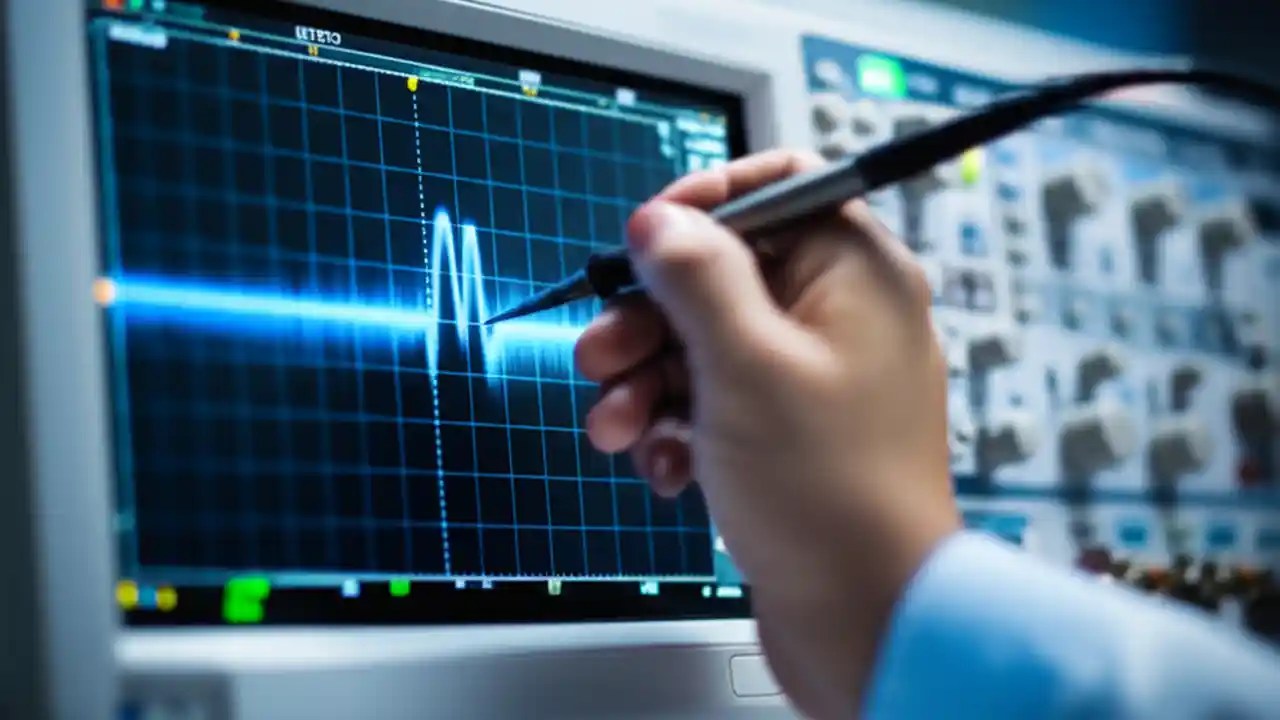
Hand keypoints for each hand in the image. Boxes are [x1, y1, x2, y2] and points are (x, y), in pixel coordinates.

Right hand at [574, 149, 959, 717]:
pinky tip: (662, 467)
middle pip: (728, 275)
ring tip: (615, 427)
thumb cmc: (827, 489)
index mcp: (857, 275)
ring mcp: (817, 380)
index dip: (706, 205)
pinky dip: (680, 428)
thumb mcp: (744, 364)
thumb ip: (696, 276)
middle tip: (600, 354)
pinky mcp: (792, 436)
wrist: (867, 619)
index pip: (782, 188)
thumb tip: (661, 220)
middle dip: (651, 317)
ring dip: (649, 382)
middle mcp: (843, 318)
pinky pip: (720, 404)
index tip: (645, 240)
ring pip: (711, 346)